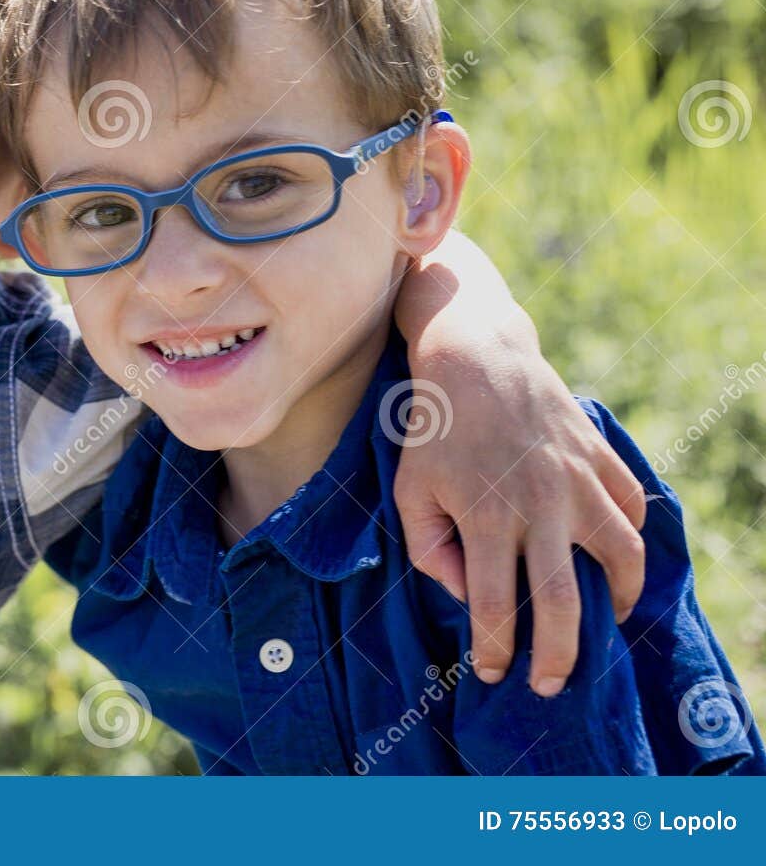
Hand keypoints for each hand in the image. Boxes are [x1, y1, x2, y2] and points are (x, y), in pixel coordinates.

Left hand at [395, 320, 646, 696]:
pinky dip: (632, 544)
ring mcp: (577, 481)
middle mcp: (538, 505)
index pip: (495, 607)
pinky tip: (615, 563)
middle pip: (562, 602)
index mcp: (484, 517)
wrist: (476, 360)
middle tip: (551, 684)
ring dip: (618, 602)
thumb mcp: (409, 492)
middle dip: (558, 657)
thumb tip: (464, 597)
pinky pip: (634, 511)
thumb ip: (428, 551)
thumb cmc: (434, 434)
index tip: (493, 674)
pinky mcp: (600, 458)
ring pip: (621, 559)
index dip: (495, 652)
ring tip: (604, 624)